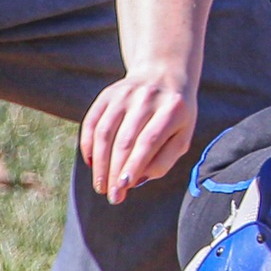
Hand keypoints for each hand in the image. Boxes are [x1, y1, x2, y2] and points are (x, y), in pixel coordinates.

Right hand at [80, 74, 197, 203]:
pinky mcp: (108, 94)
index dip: (134, 166)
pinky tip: (92, 164)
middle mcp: (147, 98)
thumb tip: (136, 180)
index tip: (123, 188)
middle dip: (115, 172)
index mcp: (172, 109)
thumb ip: (164, 160)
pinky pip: (92, 122)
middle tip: (112, 196)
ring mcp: (125, 93)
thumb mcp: (182, 136)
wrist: (164, 74)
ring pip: (104, 132)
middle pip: (125, 140)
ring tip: (100, 185)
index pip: (148, 141)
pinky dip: (88, 145)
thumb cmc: (175, 116)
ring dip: (100, 163)